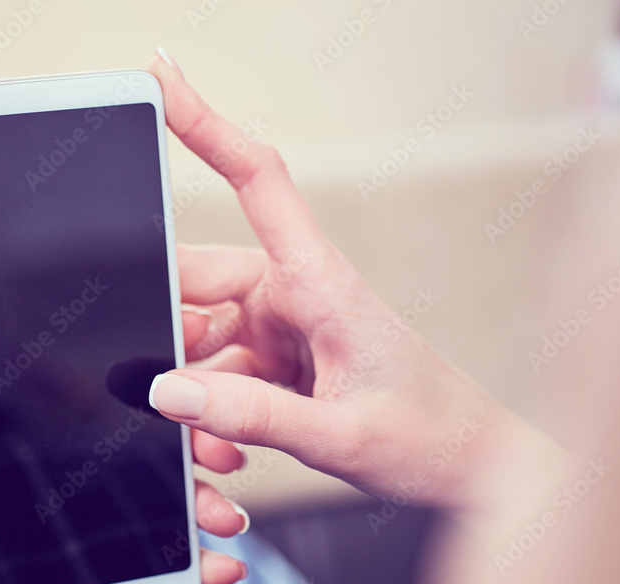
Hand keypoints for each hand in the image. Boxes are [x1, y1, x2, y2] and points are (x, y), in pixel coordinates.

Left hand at [0, 279, 249, 583]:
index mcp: (0, 429)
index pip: (81, 378)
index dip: (139, 363)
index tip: (193, 346)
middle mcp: (39, 464)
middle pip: (130, 435)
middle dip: (188, 436)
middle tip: (224, 447)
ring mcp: (66, 517)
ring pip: (149, 495)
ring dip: (198, 499)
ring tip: (227, 515)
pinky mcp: (81, 566)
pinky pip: (143, 557)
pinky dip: (185, 562)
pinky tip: (217, 565)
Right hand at [147, 52, 560, 510]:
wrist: (465, 469)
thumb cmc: (429, 436)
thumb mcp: (341, 435)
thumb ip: (253, 416)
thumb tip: (166, 391)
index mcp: (319, 282)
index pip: (257, 181)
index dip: (206, 124)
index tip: (159, 78)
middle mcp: (292, 293)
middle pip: (196, 275)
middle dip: (165, 326)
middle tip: (154, 385)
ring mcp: (279, 328)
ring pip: (195, 335)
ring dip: (191, 389)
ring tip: (218, 448)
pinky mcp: (272, 362)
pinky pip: (213, 375)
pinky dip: (209, 413)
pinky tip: (228, 451)